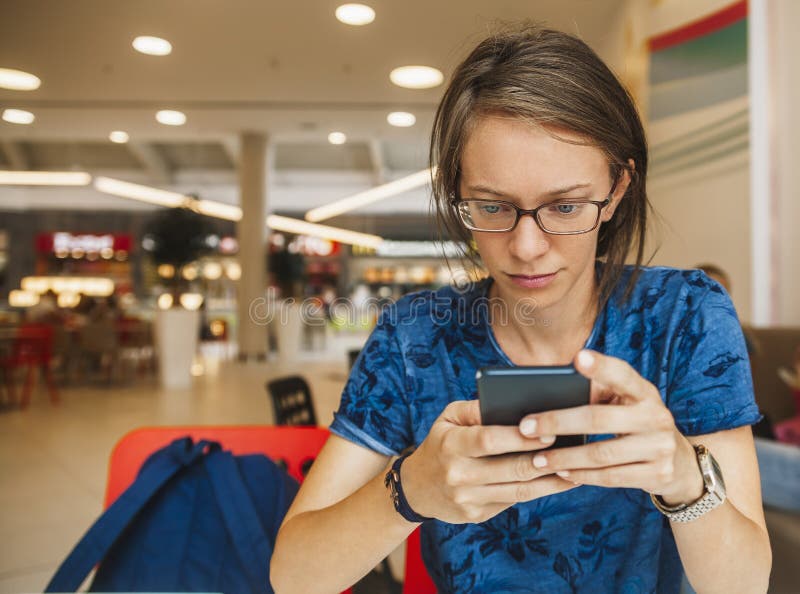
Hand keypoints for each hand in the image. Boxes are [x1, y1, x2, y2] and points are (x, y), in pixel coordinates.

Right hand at [401, 400, 576, 523]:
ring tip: (576, 469)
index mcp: (451, 445)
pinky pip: (514, 501)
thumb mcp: (449, 418)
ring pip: (519, 490)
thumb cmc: (441, 442)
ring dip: (551, 481)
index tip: (550, 431)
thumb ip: (476, 408)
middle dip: (544, 459)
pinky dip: (539, 491)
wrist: (417, 487)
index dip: (520, 438)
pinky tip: (558, 481)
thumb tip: (509, 401)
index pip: (489, 440)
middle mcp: (458, 474)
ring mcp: (468, 499)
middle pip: (510, 468)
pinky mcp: (477, 515)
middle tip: (573, 448)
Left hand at [518, 350, 703, 505]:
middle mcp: (656, 416)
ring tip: (537, 458)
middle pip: (599, 419)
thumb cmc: (636, 423)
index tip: (578, 357)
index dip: (601, 367)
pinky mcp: (658, 474)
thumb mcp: (626, 403)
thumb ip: (598, 394)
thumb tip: (549, 393)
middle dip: (558, 423)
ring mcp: (660, 447)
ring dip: (564, 457)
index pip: (622, 374)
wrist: (679, 461)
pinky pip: (611, 477)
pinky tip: (560, 472)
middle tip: (526, 427)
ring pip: (601, 453)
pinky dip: (582, 475)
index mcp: (644, 391)